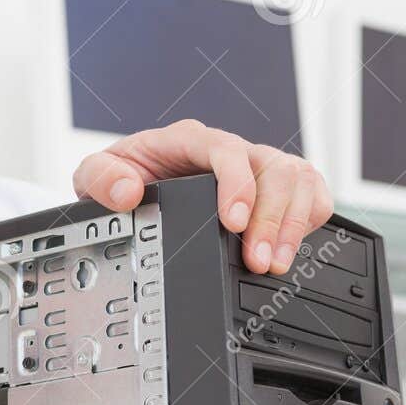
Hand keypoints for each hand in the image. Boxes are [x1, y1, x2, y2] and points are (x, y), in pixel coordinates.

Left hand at [72, 119, 333, 275]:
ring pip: (298, 179)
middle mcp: (230, 151)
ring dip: (292, 224)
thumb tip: (127, 193)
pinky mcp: (275, 190)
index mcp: (189, 140)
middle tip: (258, 260)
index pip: (226, 150)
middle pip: (272, 168)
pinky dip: (311, 218)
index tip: (233, 222)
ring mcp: (256, 168)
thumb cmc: (121, 176)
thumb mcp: (94, 174)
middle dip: (271, 217)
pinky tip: (294, 246)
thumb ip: (101, 178)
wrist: (131, 188)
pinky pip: (311, 191)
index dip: (237, 183)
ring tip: (274, 264)